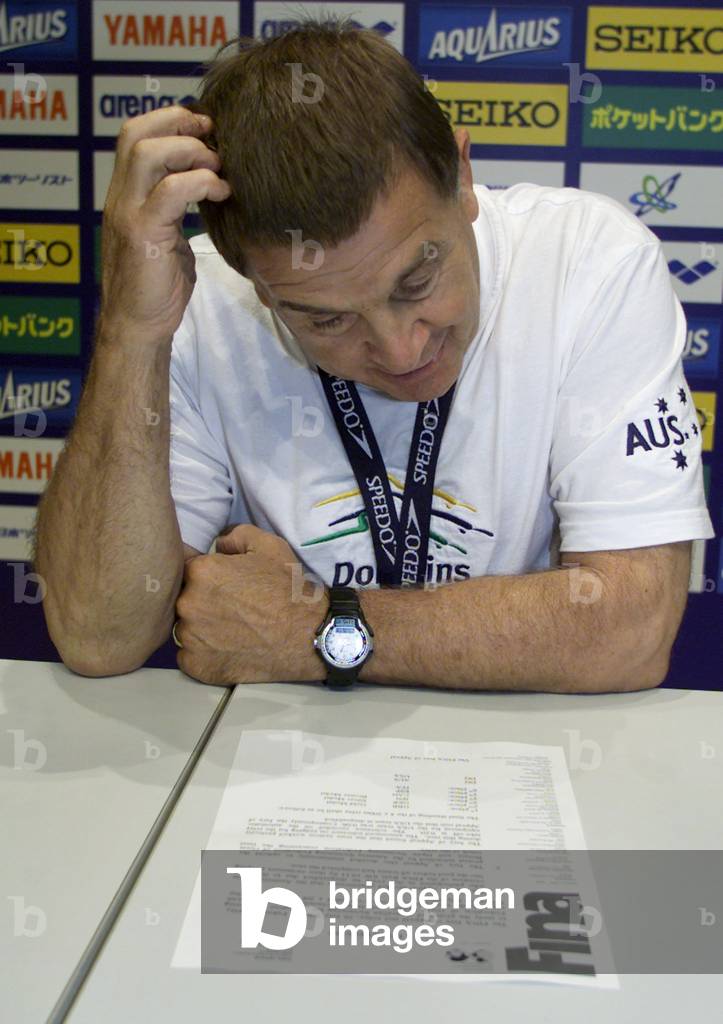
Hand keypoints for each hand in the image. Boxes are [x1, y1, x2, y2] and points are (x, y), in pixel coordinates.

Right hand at [99, 104, 231, 342]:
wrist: (138, 326)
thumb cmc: (157, 286)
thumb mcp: (169, 236)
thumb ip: (178, 207)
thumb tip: (210, 185)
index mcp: (126, 193)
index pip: (135, 134)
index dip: (170, 119)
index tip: (206, 129)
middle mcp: (121, 196)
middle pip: (136, 132)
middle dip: (179, 121)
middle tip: (214, 136)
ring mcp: (129, 213)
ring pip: (148, 153)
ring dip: (190, 150)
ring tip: (217, 166)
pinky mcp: (143, 233)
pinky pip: (171, 191)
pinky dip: (201, 183)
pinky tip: (222, 194)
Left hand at [174, 524, 327, 685]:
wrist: (309, 636)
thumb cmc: (289, 591)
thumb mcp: (269, 546)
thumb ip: (235, 536)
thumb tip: (218, 543)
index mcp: (201, 572)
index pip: (186, 569)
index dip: (206, 577)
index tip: (224, 586)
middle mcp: (188, 604)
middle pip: (184, 599)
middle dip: (203, 601)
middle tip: (232, 608)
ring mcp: (190, 638)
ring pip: (185, 628)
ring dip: (201, 628)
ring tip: (232, 630)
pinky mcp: (196, 666)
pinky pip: (189, 657)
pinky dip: (204, 654)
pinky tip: (229, 649)